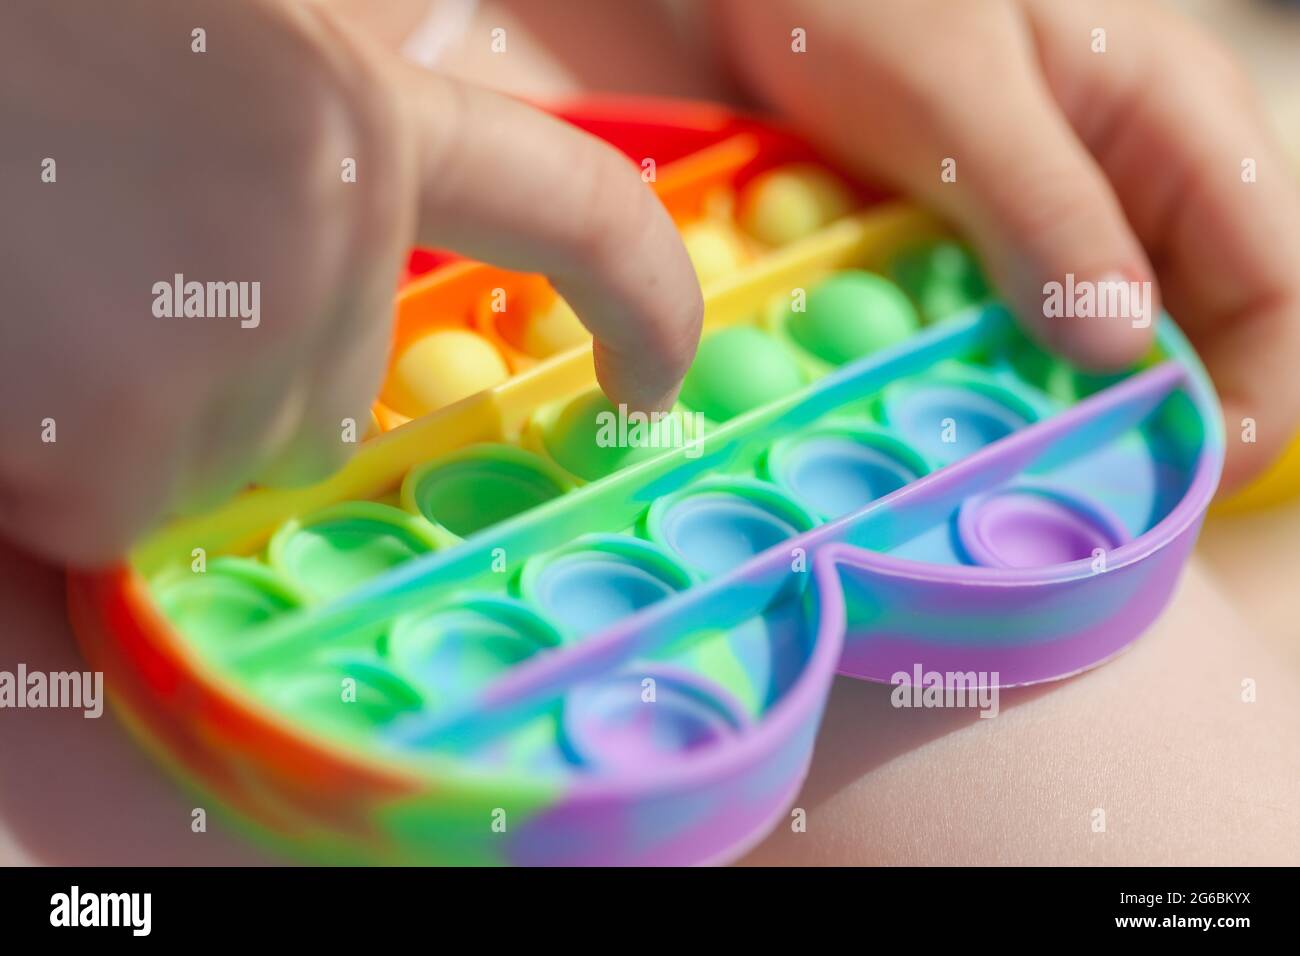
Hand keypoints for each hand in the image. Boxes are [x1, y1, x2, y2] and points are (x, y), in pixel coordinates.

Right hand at [0, 0, 701, 564]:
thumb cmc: (40, 37)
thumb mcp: (192, 48)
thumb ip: (290, 158)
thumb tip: (337, 263)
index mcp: (351, 113)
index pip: (569, 208)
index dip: (640, 293)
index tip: (661, 375)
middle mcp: (333, 228)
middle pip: (324, 393)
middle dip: (223, 371)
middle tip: (90, 266)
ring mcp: (241, 339)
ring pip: (219, 458)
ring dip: (125, 415)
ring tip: (30, 289)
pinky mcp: (132, 444)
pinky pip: (116, 507)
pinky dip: (52, 464)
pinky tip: (3, 354)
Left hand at [715, 0, 1299, 490]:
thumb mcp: (956, 96)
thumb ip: (1046, 209)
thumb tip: (1123, 350)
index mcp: (1176, 122)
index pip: (1273, 288)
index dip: (1247, 402)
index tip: (1173, 490)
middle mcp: (1134, 179)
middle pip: (1191, 332)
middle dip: (1142, 424)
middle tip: (1062, 506)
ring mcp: (1056, 213)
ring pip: (1096, 343)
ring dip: (1055, 413)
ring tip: (991, 479)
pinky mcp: (980, 240)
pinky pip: (1010, 329)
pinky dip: (985, 379)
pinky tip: (934, 416)